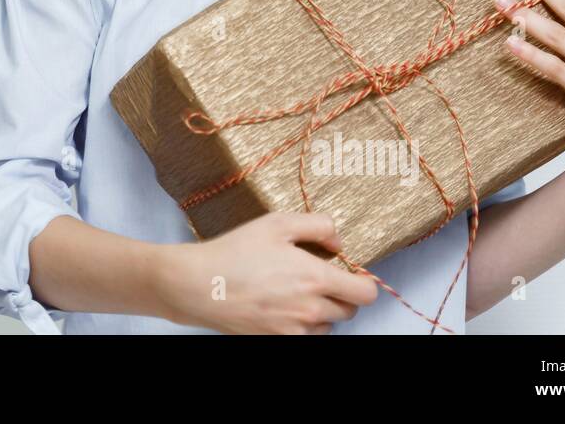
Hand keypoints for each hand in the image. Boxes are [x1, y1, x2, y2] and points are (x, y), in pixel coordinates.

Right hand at [155, 211, 378, 333]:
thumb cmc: (235, 252)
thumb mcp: (277, 223)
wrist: (198, 285)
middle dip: (340, 294)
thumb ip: (318, 225)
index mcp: (315, 278)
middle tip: (315, 278)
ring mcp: (294, 331)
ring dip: (321, 312)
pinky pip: (306, 338)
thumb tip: (339, 242)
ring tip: (294, 293)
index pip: (366, 293)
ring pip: (327, 326)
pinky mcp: (278, 342)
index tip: (351, 275)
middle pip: (349, 311)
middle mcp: (310, 310)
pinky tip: (282, 307)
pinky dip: (302, 325)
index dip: (363, 283)